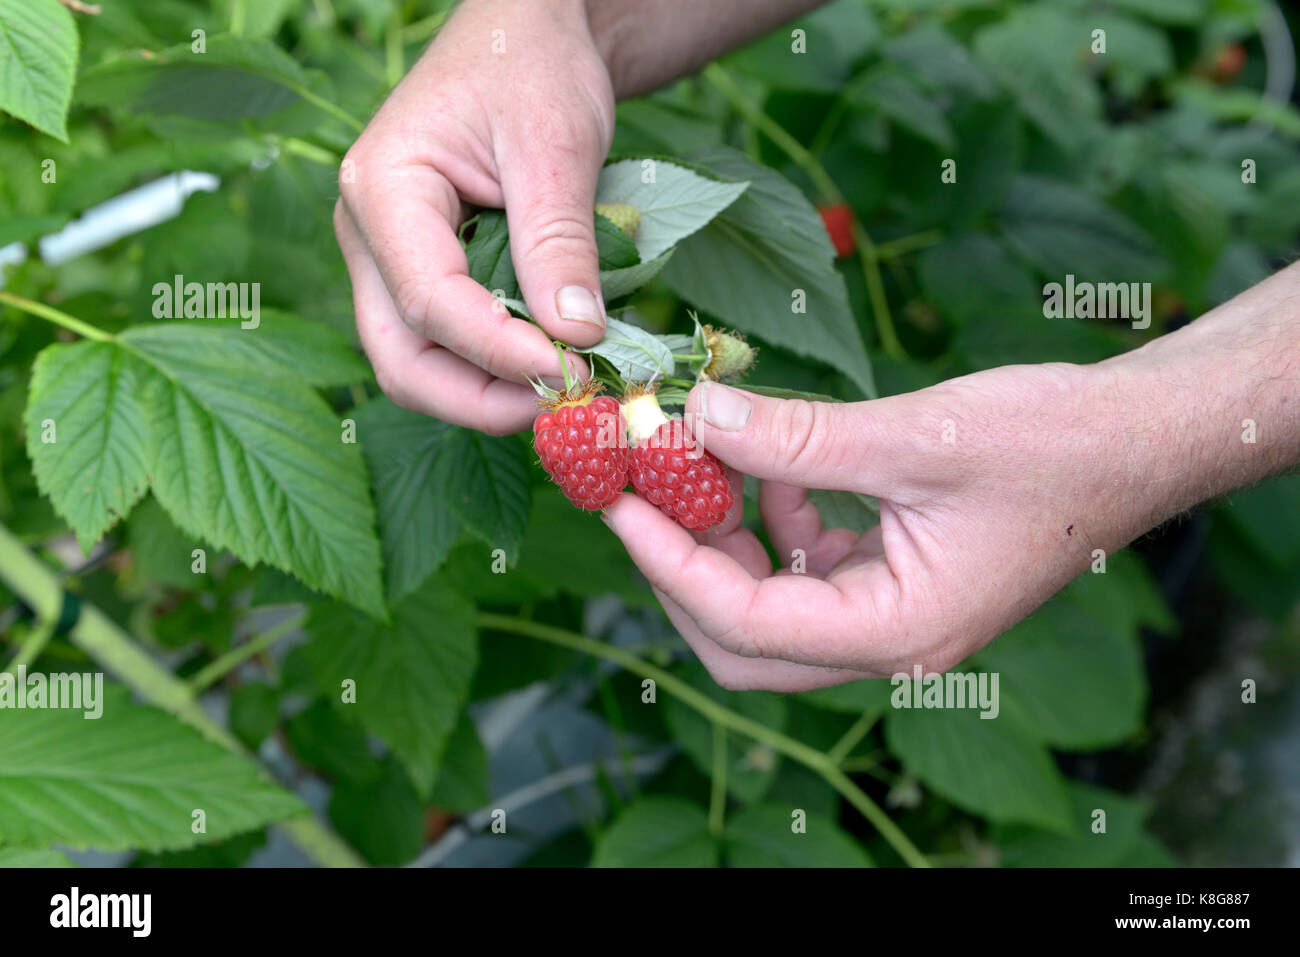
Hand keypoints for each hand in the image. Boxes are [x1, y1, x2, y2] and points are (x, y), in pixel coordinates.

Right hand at [334, 0, 613, 433]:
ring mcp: (389, 263)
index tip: (573, 370)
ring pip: (419, 366)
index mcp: (382, 190)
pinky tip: (548, 365)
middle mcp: (368, 236)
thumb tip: (576, 338)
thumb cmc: (532, 67)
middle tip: (563, 401)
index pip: (429, 301)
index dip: (501, 351)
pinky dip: (495, 371)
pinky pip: (445, 348)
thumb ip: (559, 241)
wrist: (525, 37)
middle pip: (402, 360)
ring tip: (563, 387)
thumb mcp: (556, 144)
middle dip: (481, 399)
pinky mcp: (423, 279)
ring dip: (488, 394)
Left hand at [602, 362, 1207, 690]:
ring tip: (692, 465)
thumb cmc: (1051, 443)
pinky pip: (805, 571)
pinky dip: (770, 524)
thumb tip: (697, 415)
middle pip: (743, 642)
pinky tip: (766, 465)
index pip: (748, 624)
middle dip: (681, 568)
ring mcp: (891, 617)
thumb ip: (799, 438)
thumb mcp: (916, 436)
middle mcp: (889, 642)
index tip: (616, 501)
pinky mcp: (893, 581)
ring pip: (767, 610)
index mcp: (899, 632)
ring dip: (720, 543)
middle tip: (639, 491)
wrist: (1135, 441)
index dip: (669, 563)